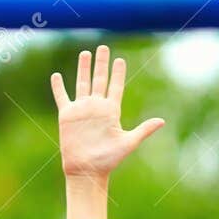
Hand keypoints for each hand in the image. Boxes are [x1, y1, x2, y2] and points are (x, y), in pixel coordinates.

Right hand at [50, 46, 164, 178]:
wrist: (87, 170)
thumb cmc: (108, 160)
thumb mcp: (128, 143)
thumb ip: (143, 130)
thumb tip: (162, 121)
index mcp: (111, 111)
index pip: (115, 86)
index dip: (118, 73)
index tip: (120, 60)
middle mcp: (96, 107)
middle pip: (100, 79)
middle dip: (102, 63)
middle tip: (103, 48)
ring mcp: (81, 110)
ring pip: (82, 83)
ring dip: (83, 68)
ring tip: (85, 53)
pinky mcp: (67, 116)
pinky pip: (62, 97)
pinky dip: (58, 87)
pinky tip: (56, 75)